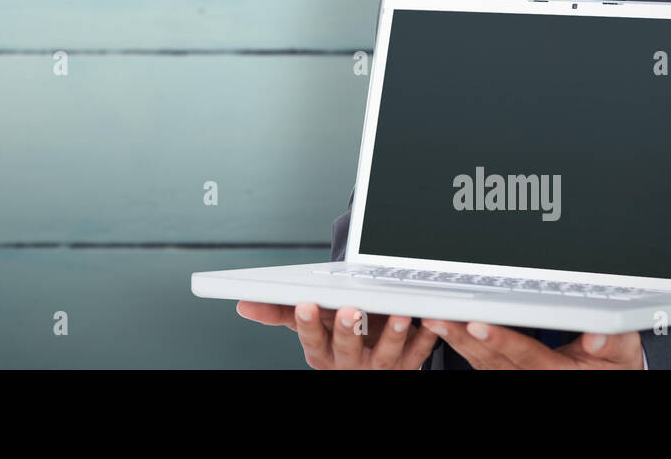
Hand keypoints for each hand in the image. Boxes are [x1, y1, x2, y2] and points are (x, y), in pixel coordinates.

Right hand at [237, 301, 438, 368]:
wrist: (370, 347)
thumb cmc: (335, 328)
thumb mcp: (309, 321)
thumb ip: (279, 311)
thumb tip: (241, 304)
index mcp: (321, 353)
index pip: (311, 341)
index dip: (307, 324)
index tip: (304, 304)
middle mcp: (348, 364)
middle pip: (347, 350)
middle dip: (348, 330)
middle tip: (349, 308)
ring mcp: (379, 366)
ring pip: (386, 355)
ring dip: (393, 336)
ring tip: (397, 314)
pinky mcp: (407, 364)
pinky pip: (419, 354)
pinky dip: (426, 338)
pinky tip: (429, 321)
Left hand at [422, 319, 643, 368]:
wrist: (607, 374)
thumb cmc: (611, 362)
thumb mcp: (622, 353)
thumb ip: (611, 343)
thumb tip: (595, 337)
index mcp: (559, 372)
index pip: (527, 355)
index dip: (502, 340)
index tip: (479, 325)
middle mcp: (534, 377)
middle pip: (493, 359)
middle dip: (464, 337)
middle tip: (440, 317)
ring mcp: (517, 376)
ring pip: (481, 362)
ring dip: (456, 341)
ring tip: (434, 320)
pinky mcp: (508, 372)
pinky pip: (481, 363)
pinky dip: (461, 346)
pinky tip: (445, 329)